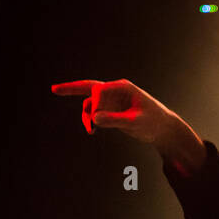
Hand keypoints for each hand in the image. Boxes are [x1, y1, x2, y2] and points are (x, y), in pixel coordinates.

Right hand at [51, 78, 178, 144]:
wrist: (164, 129)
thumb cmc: (154, 122)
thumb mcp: (135, 123)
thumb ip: (115, 120)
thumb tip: (94, 118)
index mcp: (123, 87)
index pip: (99, 90)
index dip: (95, 105)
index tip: (98, 121)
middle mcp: (116, 91)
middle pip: (89, 88)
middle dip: (72, 89)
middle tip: (54, 89)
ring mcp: (114, 101)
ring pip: (91, 104)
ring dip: (86, 116)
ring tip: (90, 131)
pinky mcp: (113, 111)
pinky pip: (96, 112)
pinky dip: (91, 120)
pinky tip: (92, 130)